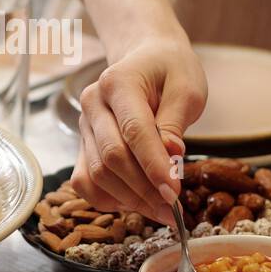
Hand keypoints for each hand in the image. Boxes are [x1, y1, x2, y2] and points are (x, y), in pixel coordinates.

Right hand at [72, 33, 206, 224]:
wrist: (147, 60)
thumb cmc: (170, 72)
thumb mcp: (186, 88)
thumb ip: (176, 122)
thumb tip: (170, 156)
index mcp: (118, 82)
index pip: (134, 131)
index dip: (154, 166)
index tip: (174, 193)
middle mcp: (93, 103)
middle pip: (112, 157)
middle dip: (144, 189)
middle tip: (174, 210)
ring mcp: (84, 125)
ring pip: (98, 174)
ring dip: (130, 199)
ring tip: (162, 211)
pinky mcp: (84, 144)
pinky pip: (86, 181)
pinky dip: (108, 199)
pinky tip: (136, 203)